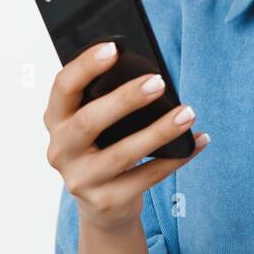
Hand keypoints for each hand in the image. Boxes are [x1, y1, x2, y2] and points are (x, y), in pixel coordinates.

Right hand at [44, 41, 208, 232]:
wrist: (103, 205)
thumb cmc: (103, 148)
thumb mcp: (96, 124)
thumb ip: (107, 101)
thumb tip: (150, 75)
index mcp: (56, 120)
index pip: (63, 87)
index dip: (85, 66)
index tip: (113, 47)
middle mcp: (61, 150)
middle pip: (89, 121)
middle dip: (125, 99)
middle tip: (158, 82)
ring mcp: (81, 179)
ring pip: (122, 153)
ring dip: (159, 131)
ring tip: (187, 113)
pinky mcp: (106, 201)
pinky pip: (147, 177)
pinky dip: (176, 159)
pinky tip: (196, 142)